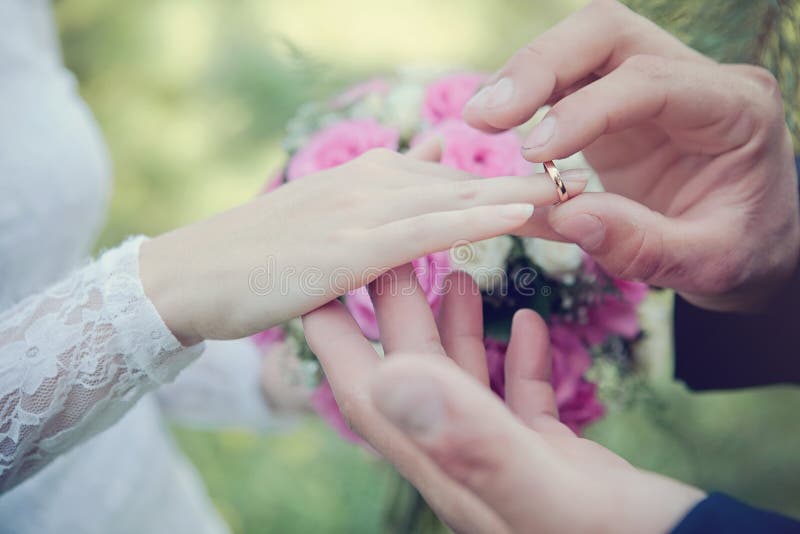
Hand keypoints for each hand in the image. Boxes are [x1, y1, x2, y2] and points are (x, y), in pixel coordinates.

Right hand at [140, 143, 585, 344]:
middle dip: (526, 177)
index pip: (449, 176)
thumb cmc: (255, 262)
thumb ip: (369, 227)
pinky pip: (431, 228)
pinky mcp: (354, 246)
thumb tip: (406, 237)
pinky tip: (524, 210)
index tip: (553, 179)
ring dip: (520, 189)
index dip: (501, 180)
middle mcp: (371, 182)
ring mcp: (363, 211)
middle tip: (584, 172)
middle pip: (466, 179)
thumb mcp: (321, 231)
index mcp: (367, 179)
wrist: (193, 275)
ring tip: (577, 183)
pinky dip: (481, 216)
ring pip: (459, 196)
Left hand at [303, 267, 703, 532]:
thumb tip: (388, 376)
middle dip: (398, 306)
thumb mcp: (546, 491)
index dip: (334, 333)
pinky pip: (522, 399)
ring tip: (461, 273)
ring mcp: (510, 461)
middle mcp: (468, 462)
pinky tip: (532, 324)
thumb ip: (468, 438)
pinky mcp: (552, 462)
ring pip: (466, 383)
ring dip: (457, 326)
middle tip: (398, 246)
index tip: (316, 277)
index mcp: (448, 464)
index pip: (368, 389)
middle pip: (414, 372)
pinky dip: (521, 359)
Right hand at [464, 0, 798, 312]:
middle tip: (487, 115)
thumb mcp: (705, 266)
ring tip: (480, 118)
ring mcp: (653, 83)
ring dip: (524, 76)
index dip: (585, 111)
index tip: (532, 153)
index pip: (650, 81)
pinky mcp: (618, 102)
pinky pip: (565, 80)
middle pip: (607, 34)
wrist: (749, 246)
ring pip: (579, 45)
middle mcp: (694, 80)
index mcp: (734, 110)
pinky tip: (495, 123)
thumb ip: (641, 244)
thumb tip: (565, 216)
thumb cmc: (738, 254)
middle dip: (540, 67)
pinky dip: (526, 96)